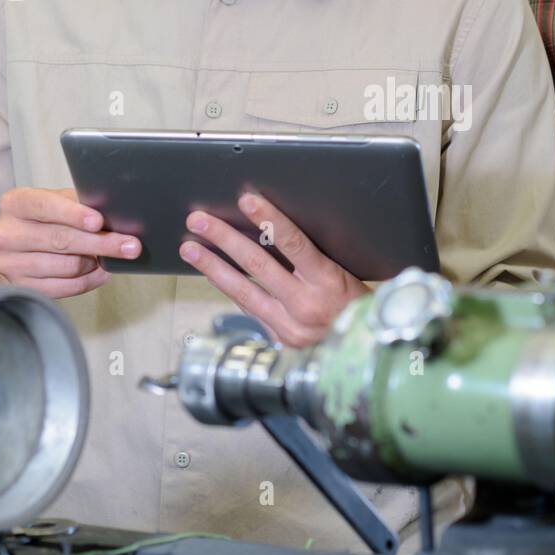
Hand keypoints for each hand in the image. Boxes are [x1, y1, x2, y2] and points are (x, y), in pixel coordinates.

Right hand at [0, 187, 140, 297]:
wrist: (17, 248)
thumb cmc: (44, 220)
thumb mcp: (56, 202)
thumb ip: (79, 203)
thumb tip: (114, 212)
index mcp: (16, 204)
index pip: (46, 206)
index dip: (74, 214)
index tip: (98, 221)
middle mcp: (8, 234)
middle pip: (61, 240)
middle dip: (102, 243)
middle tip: (131, 246)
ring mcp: (11, 263)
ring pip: (68, 266)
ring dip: (95, 263)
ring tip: (109, 257)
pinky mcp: (22, 286)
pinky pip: (66, 287)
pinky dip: (90, 280)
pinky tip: (100, 271)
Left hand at [179, 191, 368, 345]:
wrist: (364, 354)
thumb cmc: (357, 309)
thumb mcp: (345, 276)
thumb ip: (313, 260)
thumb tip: (276, 232)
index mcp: (327, 281)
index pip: (293, 243)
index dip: (268, 219)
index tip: (246, 200)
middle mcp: (305, 304)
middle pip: (257, 264)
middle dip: (224, 239)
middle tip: (199, 221)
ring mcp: (289, 326)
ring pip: (243, 290)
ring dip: (213, 266)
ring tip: (191, 249)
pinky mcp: (278, 340)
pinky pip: (250, 309)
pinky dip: (231, 290)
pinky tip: (214, 274)